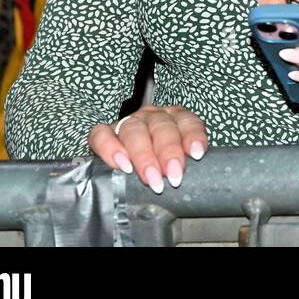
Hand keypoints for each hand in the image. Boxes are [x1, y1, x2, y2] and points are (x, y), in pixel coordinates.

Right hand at [88, 105, 207, 194]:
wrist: (132, 167)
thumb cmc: (160, 165)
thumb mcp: (177, 162)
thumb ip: (184, 164)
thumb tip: (190, 181)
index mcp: (175, 118)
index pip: (187, 120)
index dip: (192, 135)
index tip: (197, 154)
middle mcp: (152, 117)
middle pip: (161, 126)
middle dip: (168, 151)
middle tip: (173, 176)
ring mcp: (128, 123)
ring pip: (134, 130)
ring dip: (143, 155)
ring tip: (150, 177)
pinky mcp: (104, 133)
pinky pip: (102, 134)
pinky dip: (110, 148)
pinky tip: (120, 164)